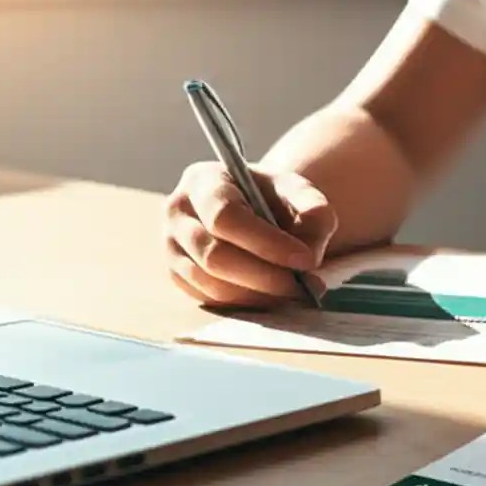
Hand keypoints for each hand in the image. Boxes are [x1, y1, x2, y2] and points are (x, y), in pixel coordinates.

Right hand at [164, 162, 337, 306]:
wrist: (249, 210)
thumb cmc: (270, 198)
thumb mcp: (296, 191)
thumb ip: (313, 211)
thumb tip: (310, 253)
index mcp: (203, 181)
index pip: (225, 216)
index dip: (266, 243)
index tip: (305, 260)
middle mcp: (178, 213)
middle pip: (214, 256)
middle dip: (264, 276)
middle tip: (304, 286)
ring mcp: (171, 247)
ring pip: (211, 284)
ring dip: (257, 295)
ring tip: (293, 292)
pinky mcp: (177, 276)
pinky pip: (209, 300)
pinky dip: (245, 304)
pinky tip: (271, 296)